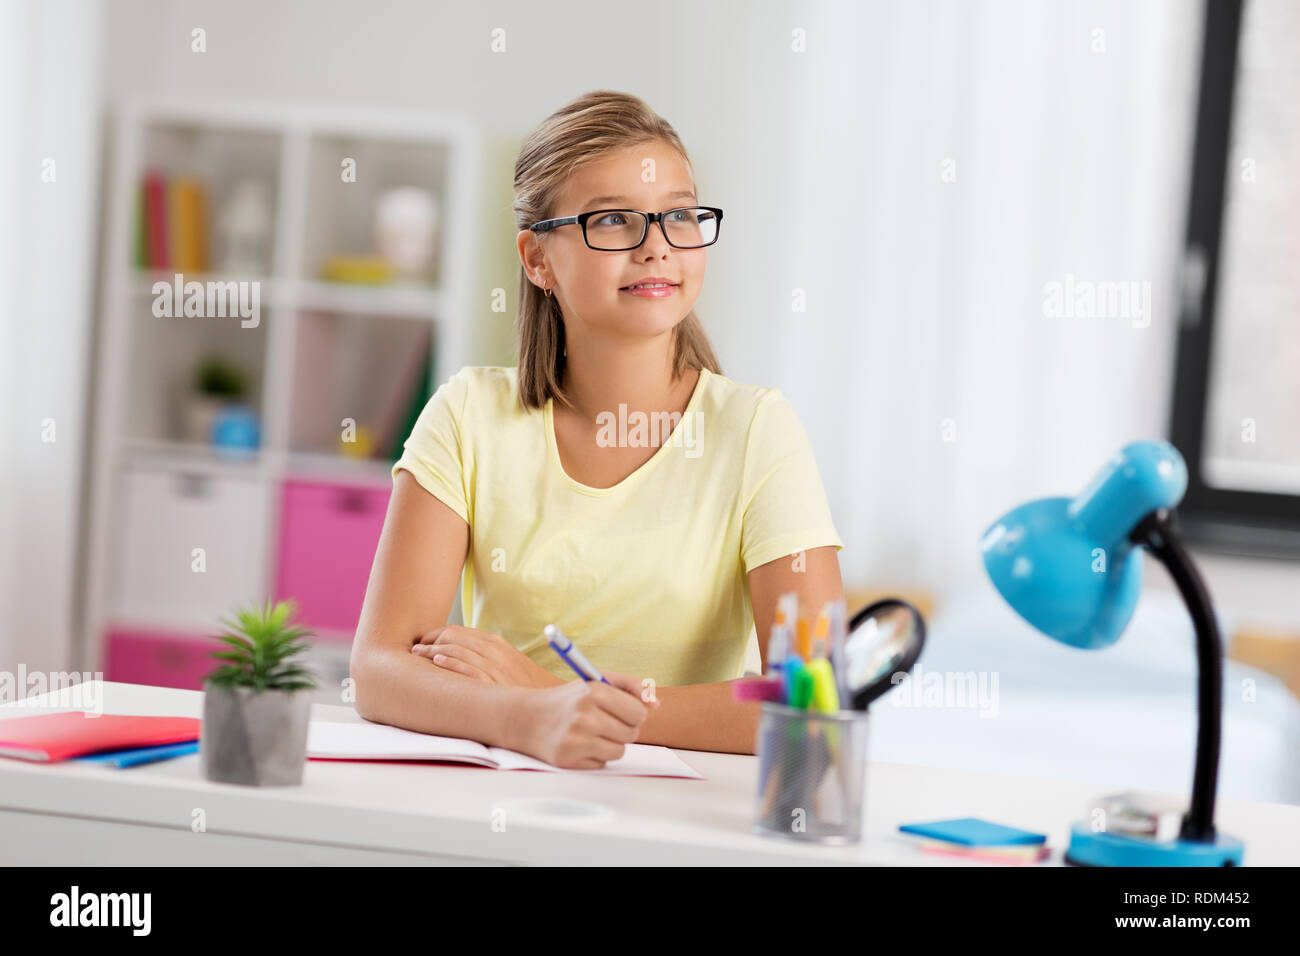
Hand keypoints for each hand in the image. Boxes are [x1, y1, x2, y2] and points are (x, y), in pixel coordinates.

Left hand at [410, 625, 562, 688]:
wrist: (547, 701)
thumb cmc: (524, 685)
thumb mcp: (508, 662)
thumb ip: (487, 655)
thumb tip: (458, 653)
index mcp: (496, 643)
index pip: (458, 631)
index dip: (436, 634)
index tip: (424, 642)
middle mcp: (494, 650)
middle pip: (452, 637)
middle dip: (429, 640)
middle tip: (415, 649)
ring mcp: (494, 666)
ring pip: (455, 650)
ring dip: (432, 650)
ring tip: (417, 655)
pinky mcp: (493, 683)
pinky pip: (467, 669)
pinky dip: (450, 663)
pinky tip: (436, 662)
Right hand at [509, 671, 660, 768]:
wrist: (528, 718)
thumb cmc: (570, 699)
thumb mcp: (598, 681)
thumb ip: (631, 686)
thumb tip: (656, 704)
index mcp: (594, 691)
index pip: (638, 713)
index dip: (634, 713)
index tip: (623, 712)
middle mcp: (585, 715)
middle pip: (631, 734)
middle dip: (622, 729)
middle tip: (604, 722)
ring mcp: (576, 739)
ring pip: (619, 751)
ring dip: (610, 744)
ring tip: (591, 733)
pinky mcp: (568, 760)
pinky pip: (602, 764)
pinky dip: (595, 756)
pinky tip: (580, 745)